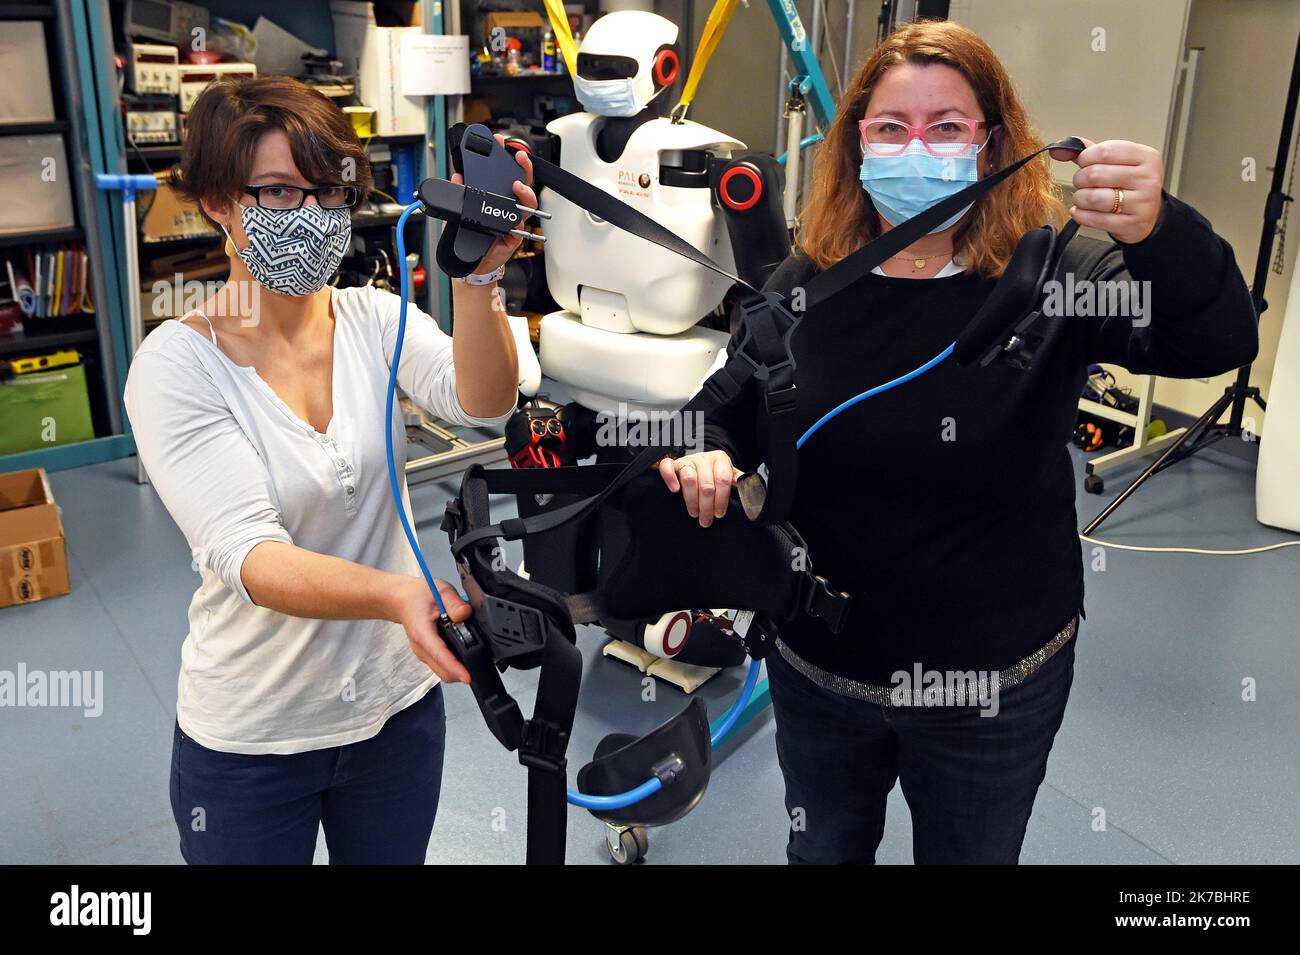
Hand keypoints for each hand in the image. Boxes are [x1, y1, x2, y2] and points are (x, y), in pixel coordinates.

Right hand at [391, 576, 472, 682]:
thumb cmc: (418, 596)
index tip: (467, 677)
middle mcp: (421, 648)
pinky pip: (442, 666)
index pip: (440, 655)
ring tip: (472, 655)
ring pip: (443, 672)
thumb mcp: (440, 591)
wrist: (402, 600)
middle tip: (480, 663)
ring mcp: (423, 654)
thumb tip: (465, 614)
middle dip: (461, 672)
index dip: (455, 668)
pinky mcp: (427, 655)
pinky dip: (453, 664)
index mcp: (422, 633)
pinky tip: (462, 652)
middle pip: (443, 670)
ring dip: (458, 669)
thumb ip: (455, 603)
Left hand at [452, 133, 538, 276]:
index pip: (501, 173)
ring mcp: (512, 220)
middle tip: (518, 157)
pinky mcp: (514, 236)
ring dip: (525, 192)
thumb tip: (456, 176)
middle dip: (522, 167)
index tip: (499, 143)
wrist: (470, 264)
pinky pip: (519, 226)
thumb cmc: (467, 238)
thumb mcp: (457, 212)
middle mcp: (506, 206)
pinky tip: (514, 216)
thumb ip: (457, 194)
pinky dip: (517, 220)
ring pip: (527, 202)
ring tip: (517, 186)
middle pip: (521, 183)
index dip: (503, 157)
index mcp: (494, 197)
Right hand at [658, 450, 741, 527]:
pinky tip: (675, 490)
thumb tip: (751, 493)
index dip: (722, 500)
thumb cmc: (714, 474)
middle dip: (707, 506)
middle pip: (706, 485)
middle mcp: (704, 457)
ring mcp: (688, 459)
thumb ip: (739, 483)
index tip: (719, 514)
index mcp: (721, 460)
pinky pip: (667, 466)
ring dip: (691, 500)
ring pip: (689, 479)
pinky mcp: (673, 462)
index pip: (723, 480)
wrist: (700, 463)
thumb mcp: (729, 476)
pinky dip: (670, 478)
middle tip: (706, 520)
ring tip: (694, 513)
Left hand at [1050, 138, 1163, 243]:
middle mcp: (1148, 178)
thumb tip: (1058, 150)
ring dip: (1079, 198)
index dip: (1085, 157)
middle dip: (1080, 179)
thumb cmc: (1127, 185)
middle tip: (1082, 183)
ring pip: (1094, 197)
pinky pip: (1096, 219)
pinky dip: (1080, 215)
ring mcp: (1142, 202)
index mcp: (1146, 156)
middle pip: (1095, 174)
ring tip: (1082, 198)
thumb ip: (1088, 152)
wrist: (1146, 216)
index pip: (1105, 151)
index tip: (1083, 163)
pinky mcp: (1132, 224)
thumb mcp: (1116, 162)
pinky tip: (1080, 211)